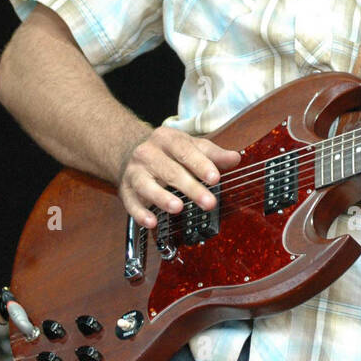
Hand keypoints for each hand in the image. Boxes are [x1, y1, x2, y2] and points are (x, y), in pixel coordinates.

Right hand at [117, 126, 240, 228]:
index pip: (185, 150)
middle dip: (190, 188)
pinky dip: (140, 213)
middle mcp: (148, 153)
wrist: (130, 151)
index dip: (200, 164)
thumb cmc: (168, 152)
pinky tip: (151, 222)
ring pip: (146, 185)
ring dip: (162, 197)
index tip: (214, 178)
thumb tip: (235, 158)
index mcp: (167, 139)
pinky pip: (131, 203)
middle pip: (170, 171)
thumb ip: (213, 154)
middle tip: (209, 202)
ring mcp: (135, 171)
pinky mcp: (125, 190)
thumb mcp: (191, 147)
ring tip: (178, 208)